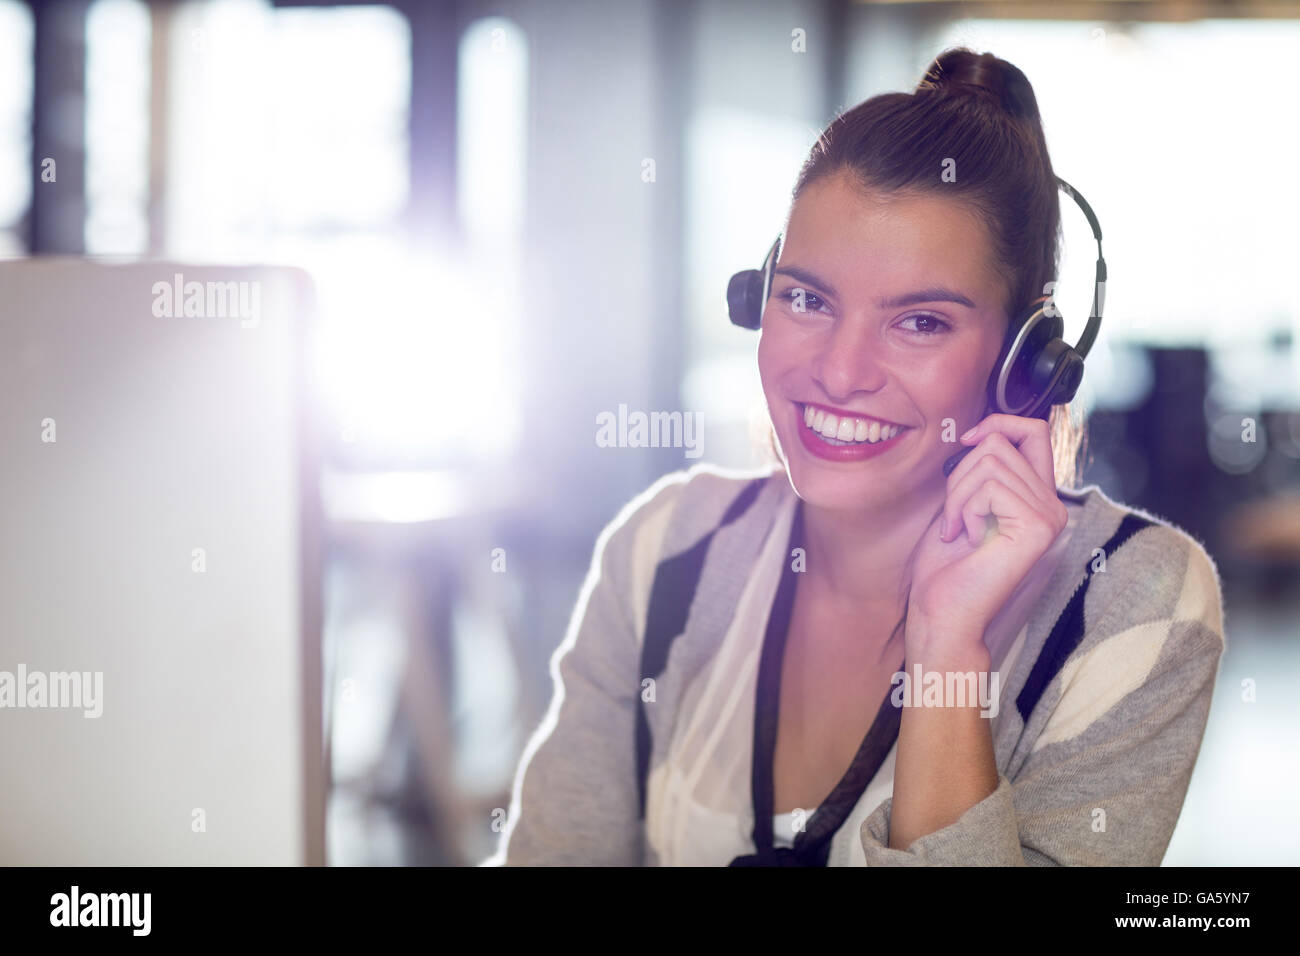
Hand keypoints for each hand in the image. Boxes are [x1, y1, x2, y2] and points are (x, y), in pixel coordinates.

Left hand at [906, 414, 1068, 655]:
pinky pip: (990, 487)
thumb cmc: (946, 564)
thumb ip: (982, 469)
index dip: (998, 422)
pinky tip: (968, 539)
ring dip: (958, 495)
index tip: (966, 440)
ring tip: (960, 530)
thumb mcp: (963, 501)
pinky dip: (965, 509)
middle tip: (954, 515)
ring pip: (990, 461)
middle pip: (1000, 443)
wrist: (942, 611)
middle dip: (960, 474)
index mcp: (1037, 496)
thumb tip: (982, 430)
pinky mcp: (1038, 526)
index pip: (1035, 430)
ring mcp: (1049, 515)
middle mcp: (1052, 504)